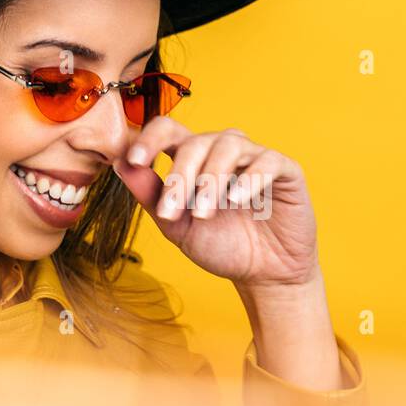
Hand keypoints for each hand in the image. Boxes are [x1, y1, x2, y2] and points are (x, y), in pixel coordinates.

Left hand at [111, 119, 318, 288]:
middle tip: (172, 211)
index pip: (169, 130)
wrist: (263, 275)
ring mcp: (255, 158)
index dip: (149, 138)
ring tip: (203, 213)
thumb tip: (119, 163)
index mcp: (194, 159)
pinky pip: (267, 161)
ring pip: (229, 145)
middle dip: (180, 177)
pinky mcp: (285, 170)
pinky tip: (237, 200)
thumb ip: (151, 194)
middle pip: (196, 141)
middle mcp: (223, 151)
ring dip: (211, 179)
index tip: (135, 160)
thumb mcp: (177, 225)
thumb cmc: (222, 246)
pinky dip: (250, 178)